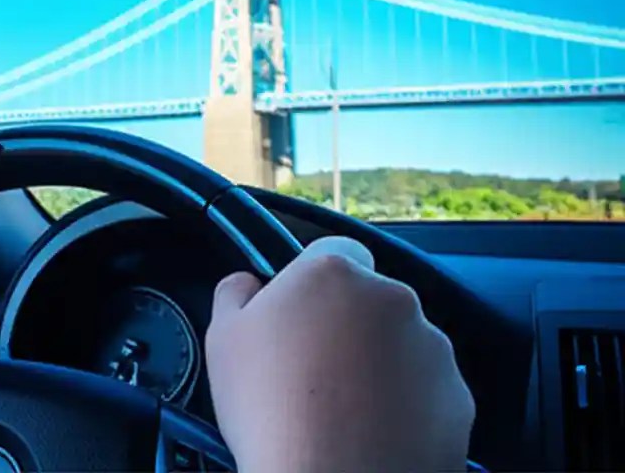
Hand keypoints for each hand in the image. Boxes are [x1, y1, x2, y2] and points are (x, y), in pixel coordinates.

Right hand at [204, 237, 474, 472]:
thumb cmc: (270, 409)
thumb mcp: (222, 339)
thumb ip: (237, 293)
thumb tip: (249, 284)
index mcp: (334, 274)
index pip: (333, 251)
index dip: (313, 283)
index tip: (298, 317)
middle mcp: (393, 299)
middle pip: (370, 300)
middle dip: (348, 325)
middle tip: (314, 369)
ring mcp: (434, 350)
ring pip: (402, 344)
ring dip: (379, 364)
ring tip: (343, 409)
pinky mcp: (459, 398)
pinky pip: (427, 389)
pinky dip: (407, 404)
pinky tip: (372, 431)